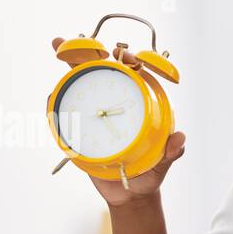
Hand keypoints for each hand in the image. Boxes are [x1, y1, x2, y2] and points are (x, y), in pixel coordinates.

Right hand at [51, 36, 185, 207]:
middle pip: (103, 71)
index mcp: (141, 106)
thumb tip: (180, 139)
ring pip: (82, 84)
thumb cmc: (148, 174)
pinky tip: (52, 94)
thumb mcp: (161, 165)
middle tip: (74, 39)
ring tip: (57, 47)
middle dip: (88, 51)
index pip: (136, 74)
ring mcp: (98, 112)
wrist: (128, 194)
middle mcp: (118, 103)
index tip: (124, 56)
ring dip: (69, 65)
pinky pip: (67, 110)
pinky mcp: (82, 126)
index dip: (130, 59)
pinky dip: (58, 100)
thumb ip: (171, 153)